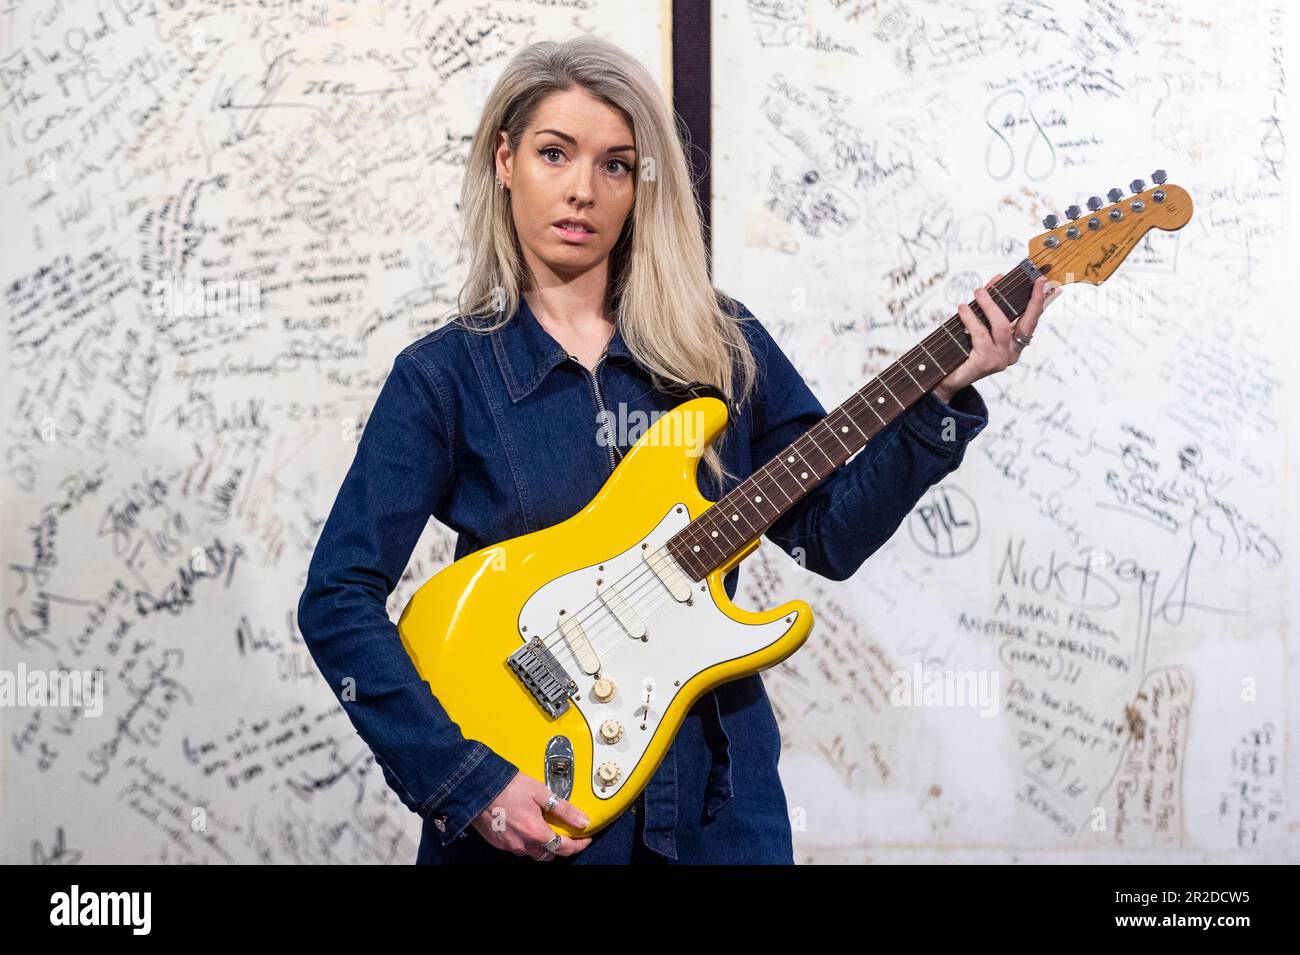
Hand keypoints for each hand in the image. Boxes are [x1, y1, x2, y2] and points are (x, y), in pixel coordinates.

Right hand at [469, 770, 592, 859]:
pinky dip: (526, 842)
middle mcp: (522, 844)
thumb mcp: (541, 793)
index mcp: (535, 832)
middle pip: (548, 855)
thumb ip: (564, 810)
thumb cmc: (508, 786)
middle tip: (566, 835)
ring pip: (532, 853)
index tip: (585, 839)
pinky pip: (517, 848)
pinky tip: (526, 828)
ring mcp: (509, 845)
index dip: (578, 845)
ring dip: (542, 846)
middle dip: (559, 848)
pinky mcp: (498, 843)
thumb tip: (583, 821)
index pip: (563, 848)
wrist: (477, 787)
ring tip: (546, 830)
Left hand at [932, 273, 1058, 404]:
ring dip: (990, 305)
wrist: (946, 378)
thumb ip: (989, 305)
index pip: (1032, 320)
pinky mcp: (985, 363)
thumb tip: (997, 280)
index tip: (1042, 281)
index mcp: (1015, 345)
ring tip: (978, 292)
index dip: (1039, 301)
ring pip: (1002, 327)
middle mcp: (1011, 353)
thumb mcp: (979, 324)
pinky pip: (981, 336)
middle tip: (1024, 280)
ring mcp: (1000, 360)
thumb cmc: (962, 351)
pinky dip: (972, 319)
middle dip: (1027, 299)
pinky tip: (963, 309)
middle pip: (1026, 323)